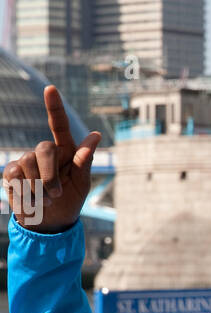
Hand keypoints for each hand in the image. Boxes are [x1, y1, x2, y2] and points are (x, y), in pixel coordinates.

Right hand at [2, 84, 100, 232]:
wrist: (50, 223)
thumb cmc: (70, 200)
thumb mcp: (82, 183)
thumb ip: (85, 161)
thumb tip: (95, 135)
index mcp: (66, 151)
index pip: (58, 125)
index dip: (54, 107)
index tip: (50, 89)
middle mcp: (45, 152)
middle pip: (44, 148)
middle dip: (50, 175)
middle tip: (56, 194)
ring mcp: (27, 161)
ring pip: (28, 162)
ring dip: (39, 187)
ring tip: (45, 200)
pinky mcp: (12, 173)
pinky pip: (15, 173)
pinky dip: (25, 190)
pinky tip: (31, 199)